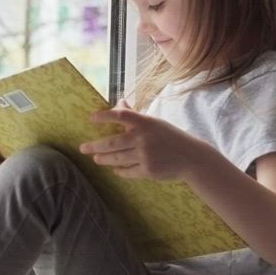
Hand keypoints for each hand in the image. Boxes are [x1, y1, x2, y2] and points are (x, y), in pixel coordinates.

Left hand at [79, 105, 208, 180]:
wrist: (192, 158)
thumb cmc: (171, 137)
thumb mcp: (155, 123)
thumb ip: (135, 115)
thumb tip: (119, 102)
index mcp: (146, 123)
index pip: (121, 115)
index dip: (105, 116)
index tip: (91, 118)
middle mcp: (144, 138)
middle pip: (112, 143)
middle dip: (94, 146)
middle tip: (82, 148)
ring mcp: (146, 155)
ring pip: (117, 159)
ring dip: (103, 159)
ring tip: (96, 158)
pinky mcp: (148, 171)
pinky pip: (127, 171)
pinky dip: (119, 170)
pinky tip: (114, 169)